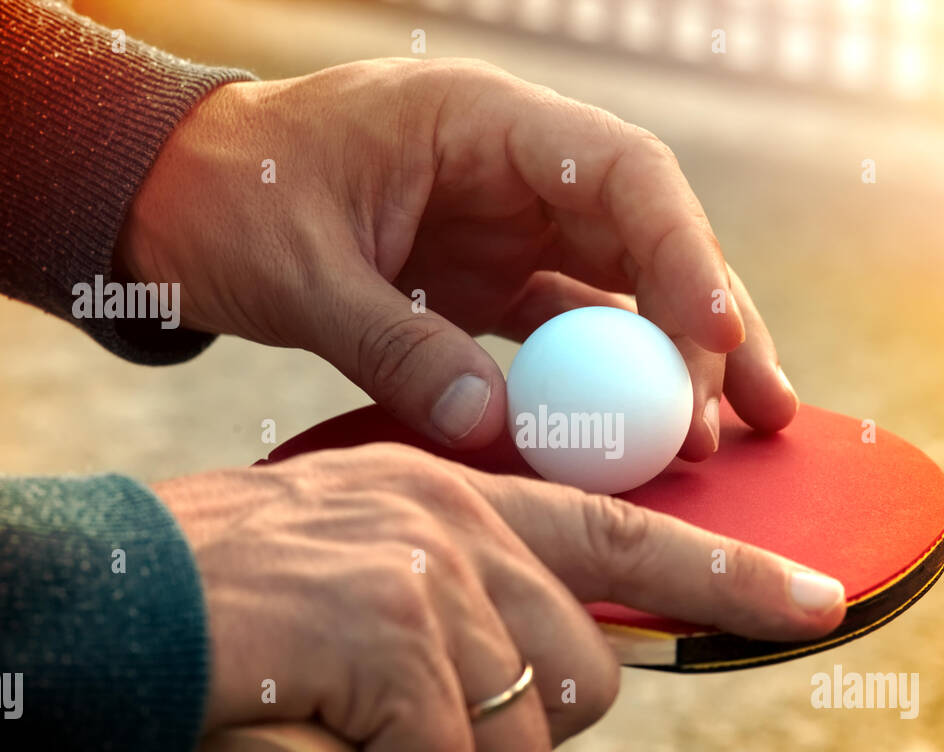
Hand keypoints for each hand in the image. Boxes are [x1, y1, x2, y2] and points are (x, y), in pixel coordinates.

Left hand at [118, 58, 798, 458]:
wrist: (177, 200)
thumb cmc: (228, 200)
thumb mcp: (299, 271)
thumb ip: (394, 345)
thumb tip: (495, 433)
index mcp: (483, 124)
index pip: (624, 173)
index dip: (686, 252)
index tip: (719, 339)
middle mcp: (519, 172)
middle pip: (653, 239)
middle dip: (716, 324)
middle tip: (766, 410)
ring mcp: (512, 230)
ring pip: (627, 291)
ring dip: (682, 363)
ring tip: (735, 434)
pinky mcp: (493, 284)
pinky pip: (574, 333)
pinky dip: (612, 384)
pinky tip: (647, 436)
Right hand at [151, 444, 843, 751]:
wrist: (106, 605)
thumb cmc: (235, 619)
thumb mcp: (370, 585)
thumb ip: (469, 615)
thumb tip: (551, 688)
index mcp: (462, 499)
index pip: (631, 533)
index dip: (730, 576)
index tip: (815, 600)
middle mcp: (460, 521)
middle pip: (590, 678)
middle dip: (516, 744)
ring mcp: (432, 571)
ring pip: (527, 744)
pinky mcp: (393, 633)